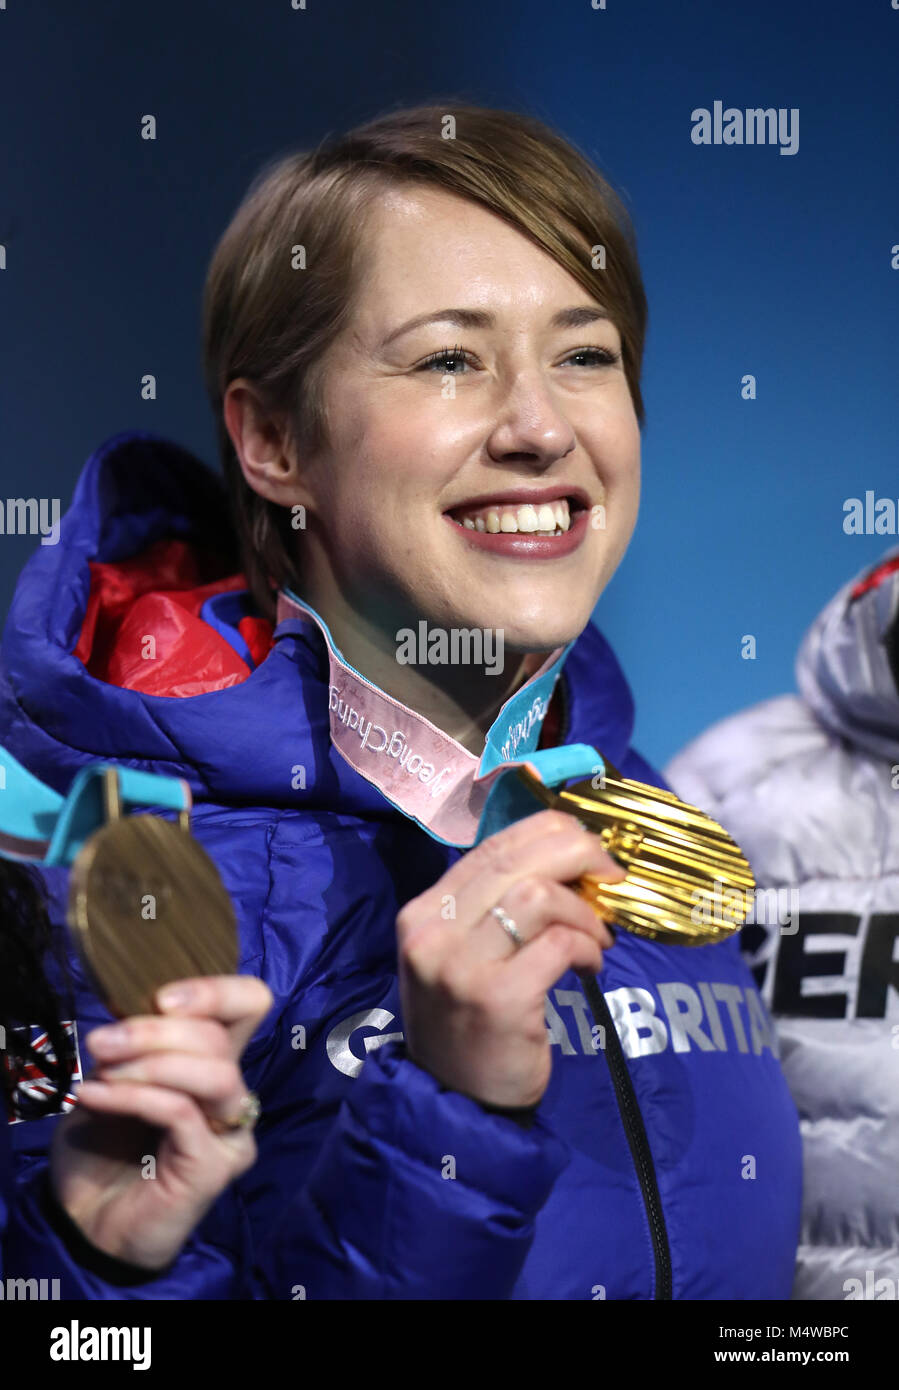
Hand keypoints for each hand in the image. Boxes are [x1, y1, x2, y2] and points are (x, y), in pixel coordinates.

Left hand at [49, 974, 272, 1270]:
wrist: (86, 1223)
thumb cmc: (102, 1147)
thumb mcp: (113, 1078)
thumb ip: (135, 1047)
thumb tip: (130, 1016)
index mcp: (212, 1060)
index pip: (250, 1004)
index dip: (216, 990)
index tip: (161, 998)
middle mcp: (230, 1092)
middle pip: (220, 1035)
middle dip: (155, 1030)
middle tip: (100, 1042)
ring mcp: (229, 1130)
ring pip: (215, 1071)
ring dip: (150, 1062)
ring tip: (101, 1072)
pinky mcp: (215, 1164)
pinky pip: (182, 1111)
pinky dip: (135, 1096)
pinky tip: (95, 1097)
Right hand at [397, 810, 624, 1108]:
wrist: (454, 1104)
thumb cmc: (469, 1022)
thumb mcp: (464, 953)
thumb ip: (498, 904)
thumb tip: (569, 855)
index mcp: (424, 910)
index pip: (494, 844)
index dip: (553, 834)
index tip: (590, 852)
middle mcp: (432, 931)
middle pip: (519, 859)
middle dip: (579, 857)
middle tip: (609, 881)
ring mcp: (459, 966)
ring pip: (539, 895)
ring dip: (583, 912)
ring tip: (595, 938)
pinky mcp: (496, 999)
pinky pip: (558, 944)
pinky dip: (585, 947)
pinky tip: (590, 965)